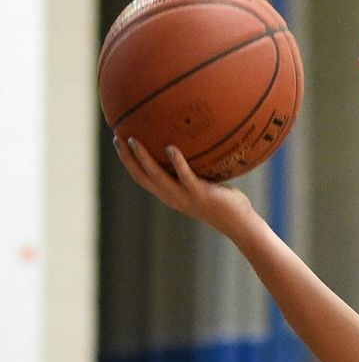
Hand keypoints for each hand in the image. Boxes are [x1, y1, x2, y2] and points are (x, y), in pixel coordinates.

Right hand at [113, 136, 256, 234]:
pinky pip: (185, 176)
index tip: (118, 143)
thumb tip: (193, 147)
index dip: (128, 162)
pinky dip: (177, 162)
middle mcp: (171, 196)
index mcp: (168, 194)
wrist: (238, 223)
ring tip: (134, 140)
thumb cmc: (223, 202)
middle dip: (127, 158)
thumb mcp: (202, 185)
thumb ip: (193, 171)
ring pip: (157, 176)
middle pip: (141, 176)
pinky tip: (171, 148)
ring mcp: (184, 196)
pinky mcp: (200, 193)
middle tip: (117, 138)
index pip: (141, 178)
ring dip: (144, 158)